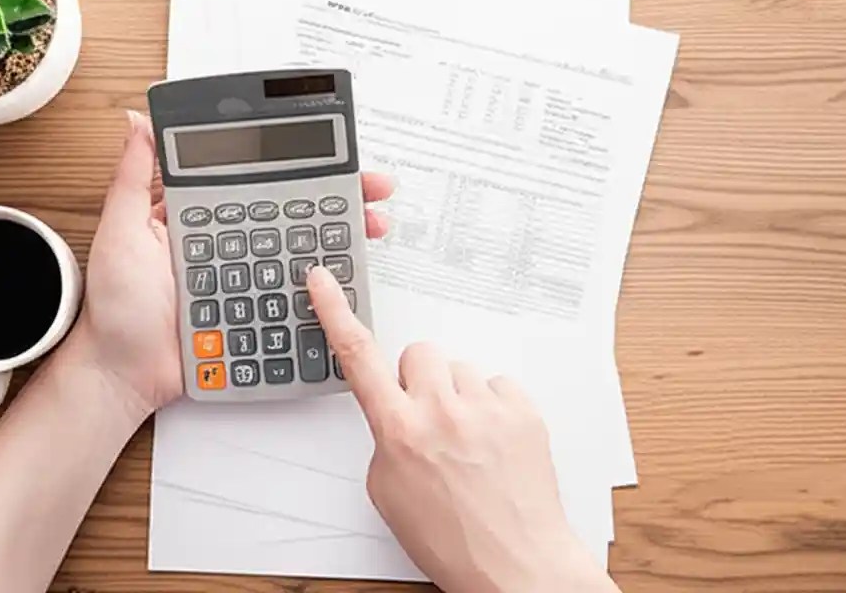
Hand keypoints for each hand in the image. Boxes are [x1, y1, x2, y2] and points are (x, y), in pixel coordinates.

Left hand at [64, 111, 395, 414]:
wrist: (120, 374)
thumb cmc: (114, 306)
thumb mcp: (120, 231)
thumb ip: (131, 178)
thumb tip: (138, 122)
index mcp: (195, 216)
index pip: (252, 179)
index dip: (290, 164)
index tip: (324, 151)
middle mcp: (225, 243)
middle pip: (288, 211)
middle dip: (334, 196)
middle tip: (371, 188)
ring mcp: (242, 278)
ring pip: (299, 249)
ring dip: (338, 236)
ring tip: (371, 225)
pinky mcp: (253, 312)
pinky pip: (294, 295)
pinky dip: (325, 285)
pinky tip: (349, 275)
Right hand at [305, 267, 618, 592]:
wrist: (514, 565)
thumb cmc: (451, 539)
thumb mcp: (387, 492)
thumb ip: (385, 438)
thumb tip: (397, 410)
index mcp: (398, 431)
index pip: (357, 356)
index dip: (334, 312)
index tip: (324, 281)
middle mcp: (440, 412)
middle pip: (418, 352)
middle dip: (418, 377)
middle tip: (428, 416)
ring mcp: (485, 408)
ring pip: (459, 368)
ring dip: (458, 394)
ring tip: (468, 440)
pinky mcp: (522, 411)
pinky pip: (497, 383)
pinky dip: (493, 406)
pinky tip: (494, 441)